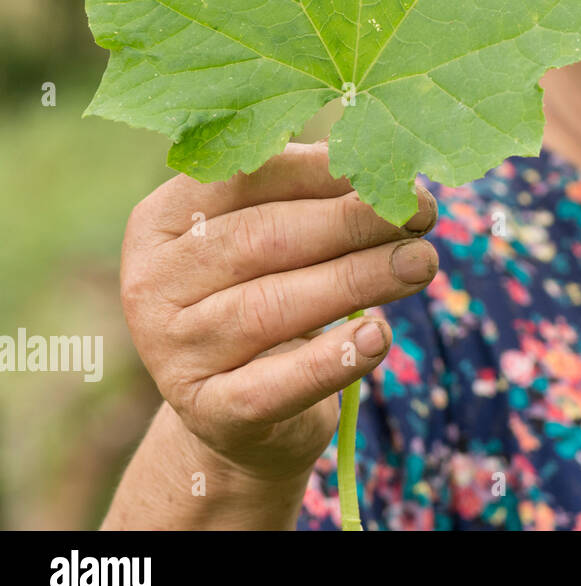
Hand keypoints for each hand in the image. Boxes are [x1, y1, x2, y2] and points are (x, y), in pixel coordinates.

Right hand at [118, 141, 437, 482]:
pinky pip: (275, 385)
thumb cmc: (264, 297)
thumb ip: (312, 201)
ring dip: (358, 279)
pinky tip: (379, 335)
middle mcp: (155, 284)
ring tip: (421, 263)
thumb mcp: (272, 242)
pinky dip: (331, 360)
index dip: (323, 172)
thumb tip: (387, 172)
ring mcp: (174, 352)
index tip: (390, 173)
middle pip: (262, 240)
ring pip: (271, 306)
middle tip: (420, 215)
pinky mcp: (210, 412)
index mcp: (163, 221)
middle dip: (351, 223)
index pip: (244, 180)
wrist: (234, 413)